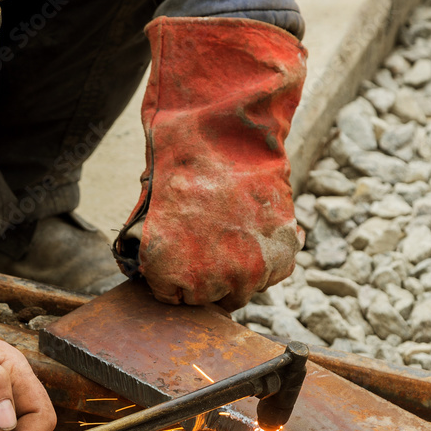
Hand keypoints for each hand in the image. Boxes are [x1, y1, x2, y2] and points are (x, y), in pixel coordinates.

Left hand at [114, 16, 306, 310]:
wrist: (223, 131)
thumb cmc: (180, 168)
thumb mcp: (150, 217)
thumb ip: (156, 256)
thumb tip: (155, 275)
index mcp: (169, 276)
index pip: (174, 298)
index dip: (176, 273)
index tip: (180, 246)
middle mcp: (211, 284)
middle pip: (212, 299)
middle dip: (209, 274)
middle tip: (210, 236)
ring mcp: (249, 274)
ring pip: (243, 288)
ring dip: (239, 267)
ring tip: (232, 229)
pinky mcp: (280, 258)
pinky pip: (271, 273)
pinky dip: (266, 255)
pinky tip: (253, 226)